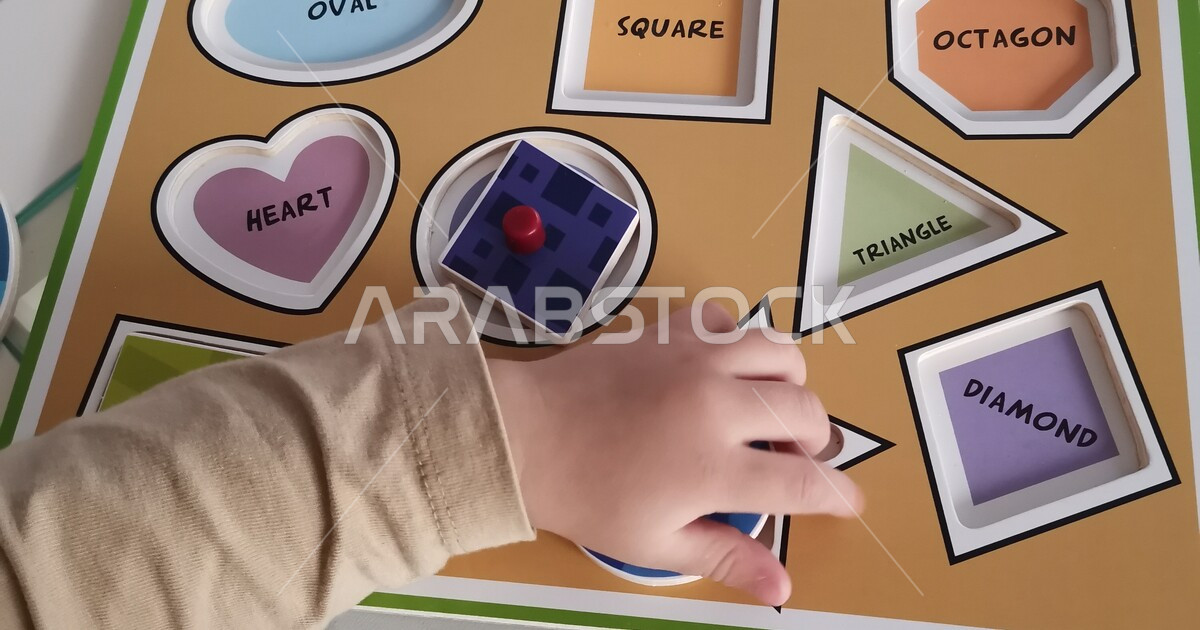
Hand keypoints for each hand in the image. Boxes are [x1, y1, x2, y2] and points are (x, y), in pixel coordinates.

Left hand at [487, 303, 863, 606]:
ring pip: (782, 354)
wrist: (524, 433)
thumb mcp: (654, 543)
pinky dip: (740, 341)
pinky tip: (723, 369)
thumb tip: (781, 586)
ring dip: (789, 385)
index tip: (846, 501)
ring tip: (766, 410)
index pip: (803, 481)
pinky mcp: (673, 330)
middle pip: (806, 413)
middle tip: (791, 460)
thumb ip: (725, 557)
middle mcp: (716, 404)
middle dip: (815, 442)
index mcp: (713, 466)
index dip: (836, 495)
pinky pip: (730, 319)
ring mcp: (696, 359)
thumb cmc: (585, 495)